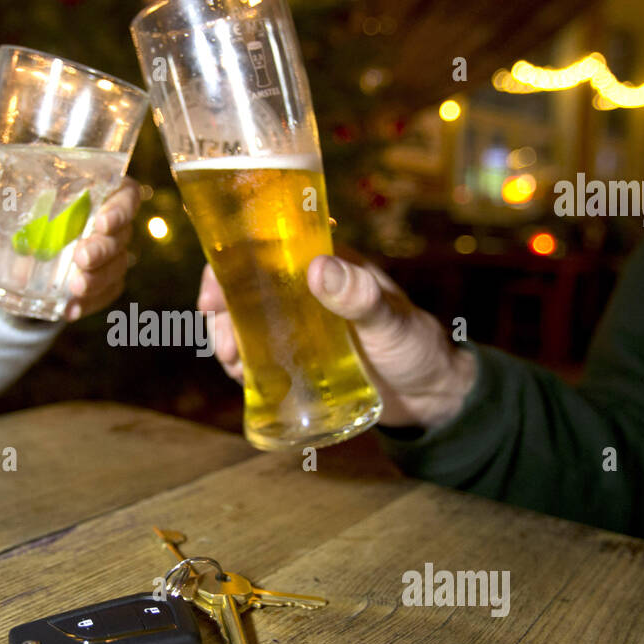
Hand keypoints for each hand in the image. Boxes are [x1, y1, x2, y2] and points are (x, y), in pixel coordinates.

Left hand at [0, 167, 139, 321]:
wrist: (16, 246)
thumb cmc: (16, 203)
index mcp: (96, 189)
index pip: (126, 194)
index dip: (121, 208)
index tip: (101, 220)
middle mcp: (108, 223)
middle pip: (122, 236)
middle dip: (104, 249)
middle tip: (82, 257)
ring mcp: (107, 257)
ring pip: (115, 269)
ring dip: (97, 280)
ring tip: (74, 288)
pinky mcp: (98, 284)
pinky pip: (102, 296)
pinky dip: (87, 304)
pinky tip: (68, 310)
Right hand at [197, 248, 477, 428]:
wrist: (430, 396)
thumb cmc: (417, 345)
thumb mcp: (390, 318)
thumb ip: (359, 296)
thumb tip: (318, 269)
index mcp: (326, 262)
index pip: (265, 247)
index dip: (228, 264)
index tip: (213, 296)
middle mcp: (305, 289)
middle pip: (244, 287)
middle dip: (223, 313)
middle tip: (225, 345)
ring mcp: (298, 325)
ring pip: (245, 322)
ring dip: (228, 341)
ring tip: (234, 366)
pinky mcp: (297, 358)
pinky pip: (257, 354)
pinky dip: (242, 364)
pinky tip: (242, 378)